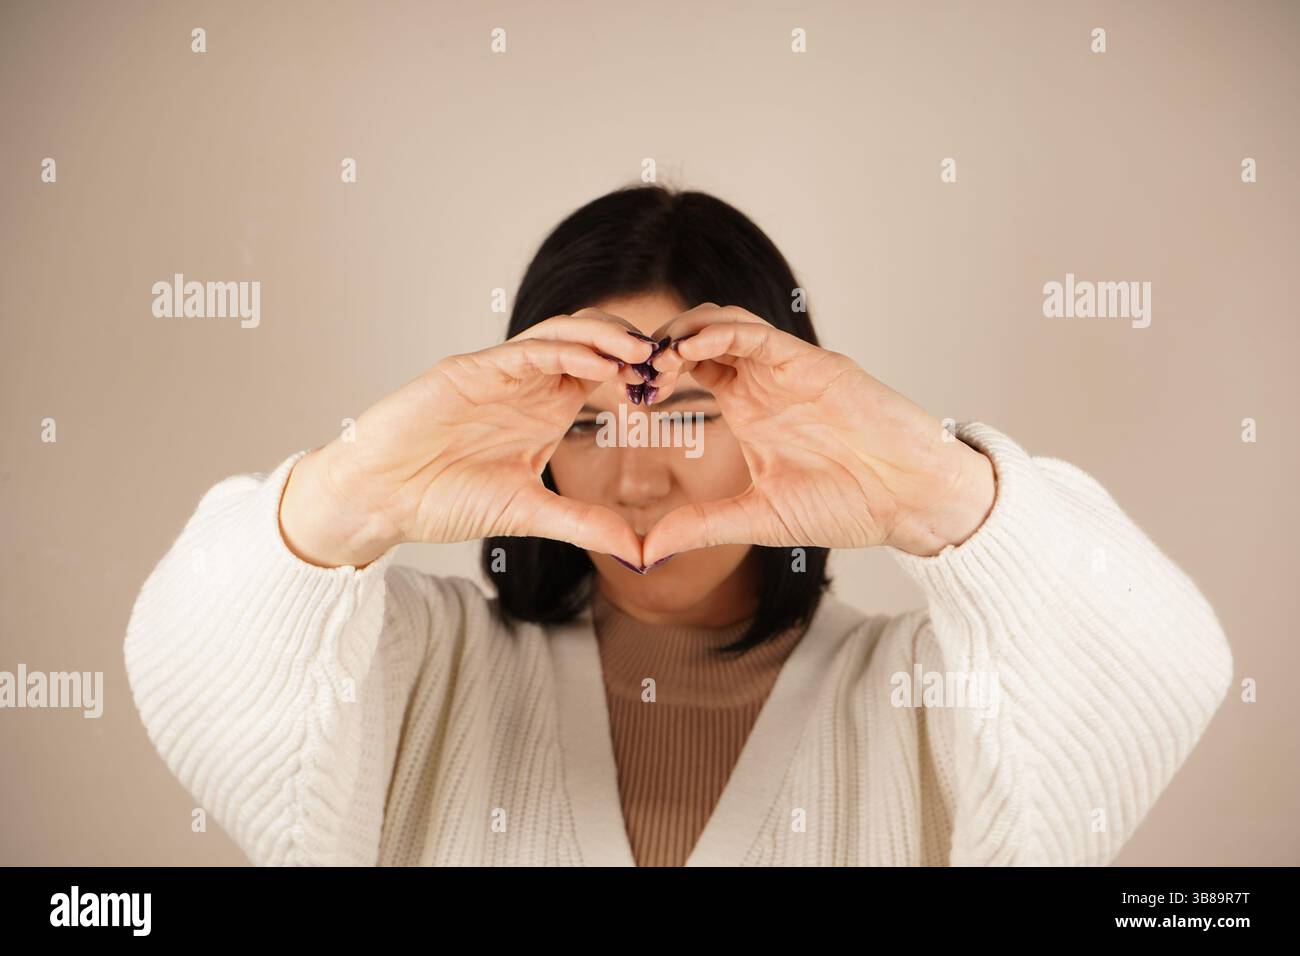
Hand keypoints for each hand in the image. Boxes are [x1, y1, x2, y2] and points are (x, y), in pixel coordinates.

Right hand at [279, 310, 656, 567]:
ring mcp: (497, 372)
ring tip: (641, 353)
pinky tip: (596, 363)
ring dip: (603, 339)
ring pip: (560, 335)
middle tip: (668, 360)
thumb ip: (583, 524)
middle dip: (629, 346)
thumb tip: (640, 552)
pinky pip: (522, 352)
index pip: (601, 372)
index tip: (671, 387)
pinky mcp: (467, 371)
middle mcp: (525, 383)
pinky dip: (562, 351)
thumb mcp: (528, 513)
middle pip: (589, 342)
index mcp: (544, 408)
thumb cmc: (442, 499)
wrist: (379, 500)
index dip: (637, 374)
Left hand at [639, 304, 996, 561]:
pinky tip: (689, 351)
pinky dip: (720, 333)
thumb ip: (703, 526)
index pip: (690, 366)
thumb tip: (646, 552)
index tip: (627, 397)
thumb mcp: (758, 518)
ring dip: (683, 332)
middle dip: (659, 346)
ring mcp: (788, 366)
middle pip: (699, 334)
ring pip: (724, 321)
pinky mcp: (813, 362)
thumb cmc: (849, 504)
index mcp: (750, 405)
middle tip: (630, 374)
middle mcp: (765, 378)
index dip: (654, 372)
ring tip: (653, 360)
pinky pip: (758, 333)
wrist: (911, 501)